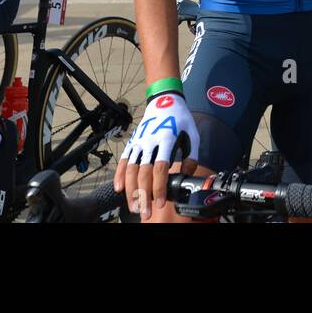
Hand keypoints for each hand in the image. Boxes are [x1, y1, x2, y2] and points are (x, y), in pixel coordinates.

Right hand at [114, 92, 198, 219]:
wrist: (164, 100)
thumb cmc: (180, 119)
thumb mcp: (193, 135)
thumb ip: (191, 157)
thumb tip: (186, 176)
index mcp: (166, 139)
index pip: (160, 168)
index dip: (159, 187)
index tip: (160, 202)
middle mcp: (149, 141)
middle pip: (143, 172)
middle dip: (143, 195)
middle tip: (145, 212)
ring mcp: (138, 142)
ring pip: (130, 169)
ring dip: (130, 190)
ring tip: (134, 206)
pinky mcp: (132, 142)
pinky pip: (123, 160)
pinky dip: (119, 175)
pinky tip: (119, 189)